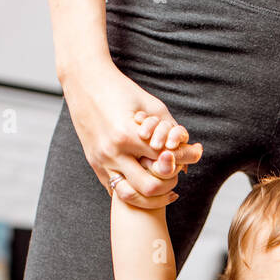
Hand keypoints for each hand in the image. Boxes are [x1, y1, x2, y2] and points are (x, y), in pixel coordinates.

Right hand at [61, 60, 202, 209]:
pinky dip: (133, 192)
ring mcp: (101, 161)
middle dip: (169, 183)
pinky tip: (145, 186)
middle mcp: (112, 152)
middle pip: (150, 186)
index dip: (184, 158)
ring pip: (130, 196)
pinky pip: (115, 190)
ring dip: (150, 197)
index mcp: (127, 135)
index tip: (195, 153)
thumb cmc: (122, 90)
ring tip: (164, 188)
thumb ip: (170, 129)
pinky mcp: (94, 164)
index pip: (164, 159)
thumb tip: (188, 154)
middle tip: (177, 174)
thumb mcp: (151, 104)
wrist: (84, 82)